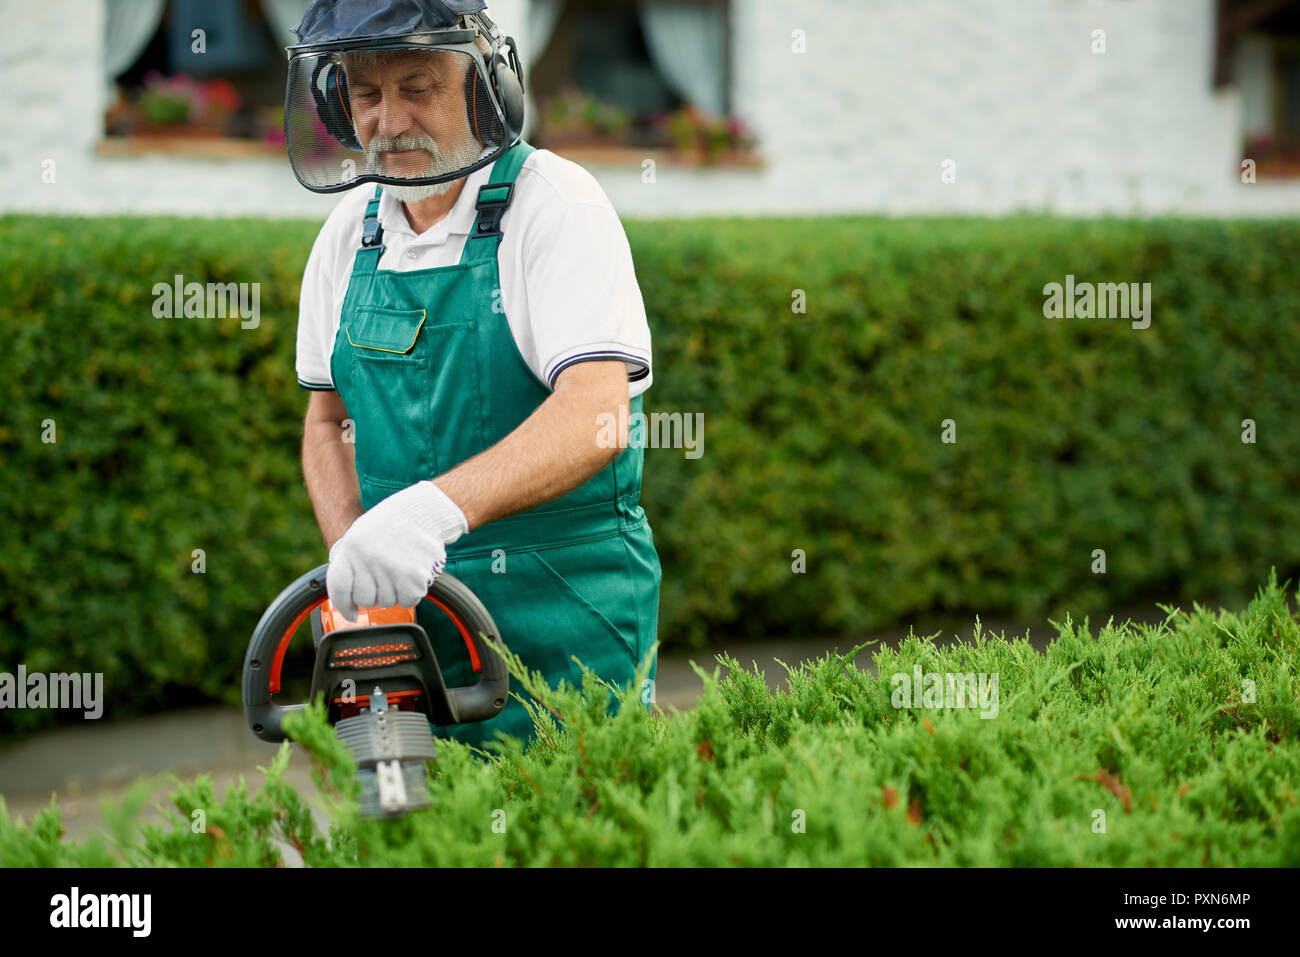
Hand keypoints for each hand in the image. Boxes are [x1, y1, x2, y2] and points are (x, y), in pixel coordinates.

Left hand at [326, 480, 468, 621]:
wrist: (425, 511)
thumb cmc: (392, 524)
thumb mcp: (361, 535)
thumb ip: (350, 562)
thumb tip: (346, 596)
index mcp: (352, 547)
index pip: (339, 587)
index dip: (344, 605)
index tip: (351, 614)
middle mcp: (369, 558)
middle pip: (365, 599)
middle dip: (375, 594)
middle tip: (386, 576)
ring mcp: (391, 569)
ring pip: (388, 602)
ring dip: (395, 592)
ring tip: (401, 568)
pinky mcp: (414, 577)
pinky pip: (408, 600)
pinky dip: (412, 592)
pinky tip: (413, 573)